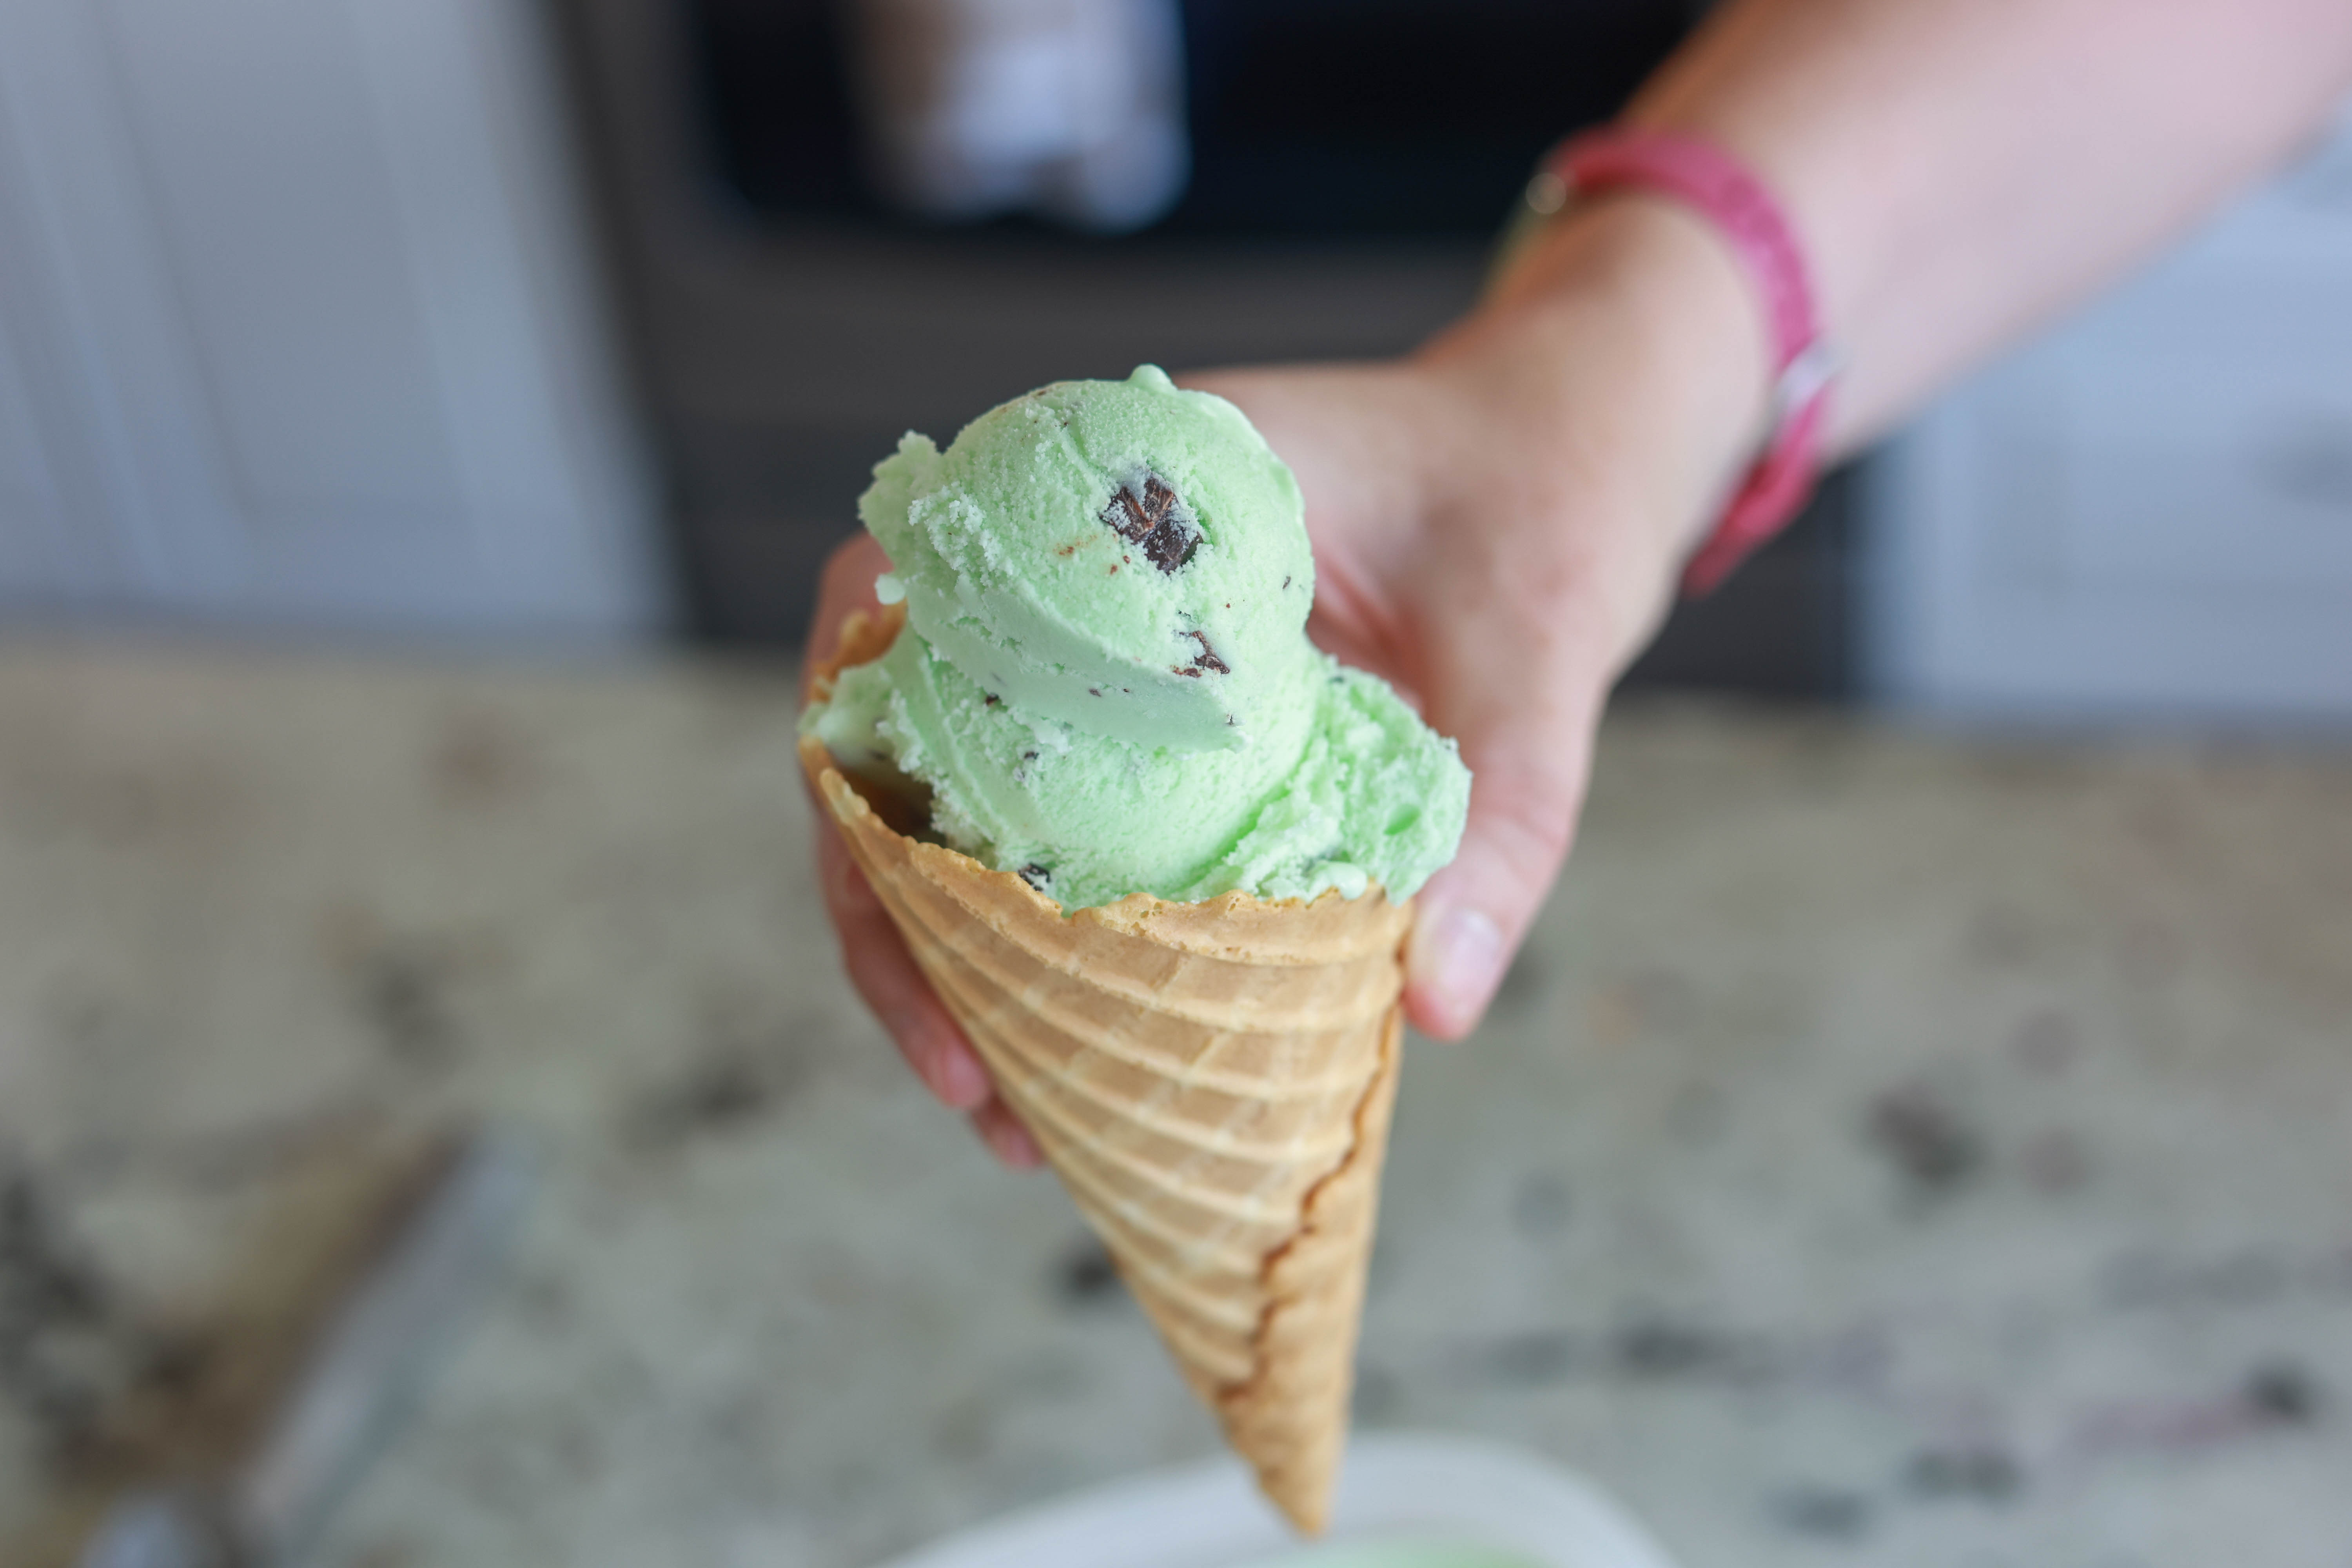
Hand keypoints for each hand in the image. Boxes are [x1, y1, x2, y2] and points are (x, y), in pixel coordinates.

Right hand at [804, 197, 1767, 1161]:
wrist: (1563, 450)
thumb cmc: (1534, 509)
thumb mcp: (1533, 654)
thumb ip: (1502, 815)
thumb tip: (1439, 1004)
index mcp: (1104, 493)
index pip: (885, 607)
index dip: (857, 758)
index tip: (901, 901)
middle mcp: (1067, 568)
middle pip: (894, 741)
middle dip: (901, 921)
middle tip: (964, 1078)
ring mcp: (1096, 650)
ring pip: (958, 802)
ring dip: (960, 955)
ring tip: (1006, 1116)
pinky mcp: (1148, 719)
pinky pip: (1055, 824)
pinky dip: (1047, 937)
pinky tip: (1078, 1055)